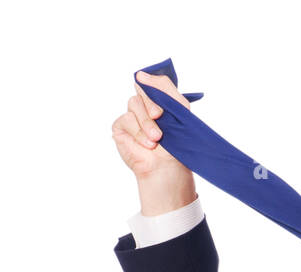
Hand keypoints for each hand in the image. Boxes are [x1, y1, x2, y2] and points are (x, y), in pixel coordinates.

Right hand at [111, 70, 196, 215]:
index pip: (150, 81)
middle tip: (160, 117)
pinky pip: (126, 120)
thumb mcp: (179, 112)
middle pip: (141, 90)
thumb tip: (140, 74)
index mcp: (159, 100)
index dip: (153, 86)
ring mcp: (131, 115)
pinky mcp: (121, 127)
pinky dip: (138, 132)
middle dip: (152, 104)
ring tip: (157, 138)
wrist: (168, 167)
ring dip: (147, 122)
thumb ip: (164, 89)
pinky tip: (147, 144)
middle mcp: (144, 106)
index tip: (160, 98)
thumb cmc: (177, 143)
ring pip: (133, 104)